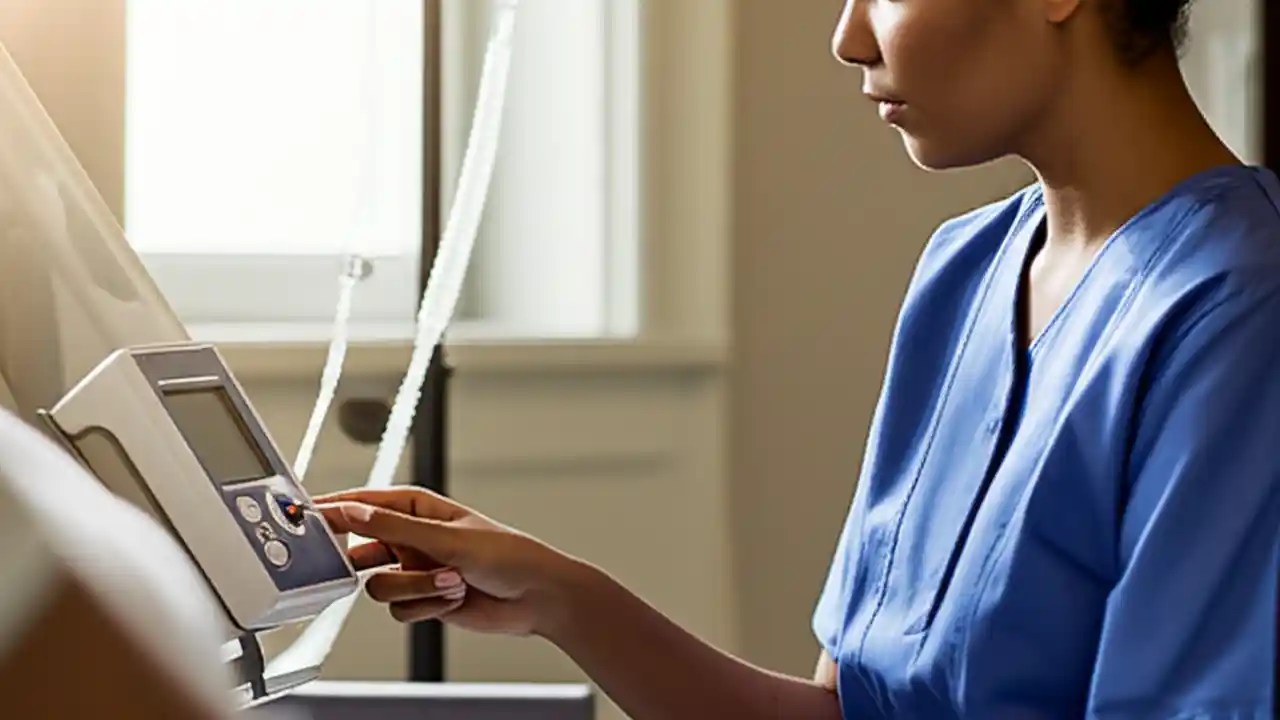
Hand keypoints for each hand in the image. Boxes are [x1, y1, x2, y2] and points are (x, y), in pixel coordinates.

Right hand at [315, 487, 582, 637]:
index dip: (336, 509)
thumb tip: (355, 512)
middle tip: (355, 564)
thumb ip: (397, 527)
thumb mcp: (449, 537)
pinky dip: (426, 606)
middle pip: (361, 549)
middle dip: (368, 561)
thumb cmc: (507, 554)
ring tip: (450, 582)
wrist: (535, 597)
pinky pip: (398, 609)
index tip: (307, 514)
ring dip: (415, 588)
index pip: (365, 505)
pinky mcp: (422, 599)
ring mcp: (416, 570)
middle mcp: (412, 538)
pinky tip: (453, 599)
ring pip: (379, 586)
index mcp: (418, 509)